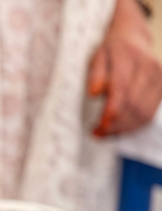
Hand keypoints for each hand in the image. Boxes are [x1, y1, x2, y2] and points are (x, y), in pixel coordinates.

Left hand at [89, 0, 161, 136]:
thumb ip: (95, 75)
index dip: (110, 113)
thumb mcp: (96, 57)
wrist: (133, 36)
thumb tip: (93, 93)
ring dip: (124, 128)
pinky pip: (150, 111)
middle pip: (133, 104)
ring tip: (105, 133)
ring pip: (144, 111)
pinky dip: (135, 124)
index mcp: (128, 57)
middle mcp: (147, 66)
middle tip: (97, 134)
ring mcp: (158, 76)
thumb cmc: (110, 50)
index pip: (121, 91)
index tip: (97, 128)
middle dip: (115, 124)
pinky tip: (119, 129)